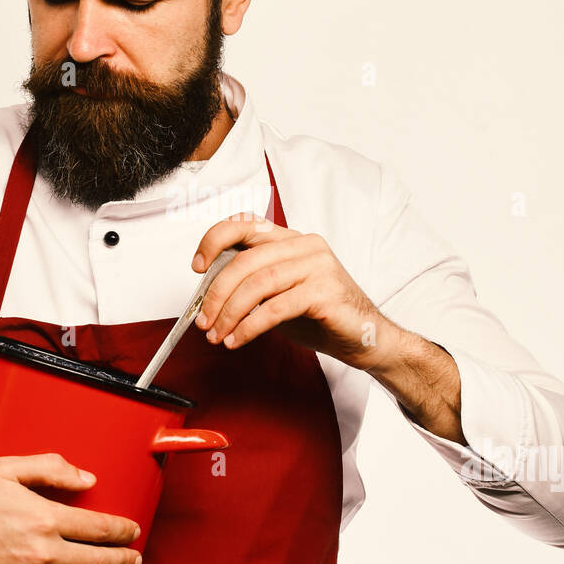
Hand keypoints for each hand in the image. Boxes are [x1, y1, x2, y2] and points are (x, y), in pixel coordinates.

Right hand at [0, 454, 142, 563]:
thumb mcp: (4, 469)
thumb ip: (51, 469)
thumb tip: (87, 479)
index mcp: (44, 519)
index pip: (99, 528)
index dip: (122, 530)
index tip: (133, 530)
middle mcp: (41, 555)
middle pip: (98, 561)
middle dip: (123, 559)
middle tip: (135, 557)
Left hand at [190, 212, 401, 370]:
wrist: (367, 339)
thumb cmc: (323, 317)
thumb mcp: (279, 295)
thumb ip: (252, 286)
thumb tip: (210, 296)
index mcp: (291, 240)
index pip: (245, 225)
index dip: (215, 240)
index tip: (197, 266)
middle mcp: (305, 246)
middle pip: (245, 261)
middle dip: (216, 294)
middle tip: (203, 321)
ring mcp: (318, 266)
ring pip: (258, 284)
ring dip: (230, 313)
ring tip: (218, 335)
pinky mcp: (325, 292)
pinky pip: (275, 308)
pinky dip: (250, 326)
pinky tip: (238, 339)